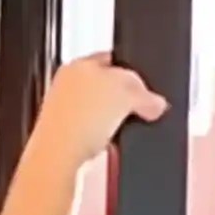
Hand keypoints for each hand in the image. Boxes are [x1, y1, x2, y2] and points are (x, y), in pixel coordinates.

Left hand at [32, 52, 168, 167]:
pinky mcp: (63, 134)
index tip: (145, 88)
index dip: (134, 73)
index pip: (112, 60)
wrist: (59, 153)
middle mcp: (66, 84)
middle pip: (106, 88)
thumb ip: (146, 94)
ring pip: (99, 113)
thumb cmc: (80, 118)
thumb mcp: (128, 95)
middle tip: (137, 110)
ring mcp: (62, 109)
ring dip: (112, 122)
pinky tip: (105, 143)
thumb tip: (155, 102)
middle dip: (124, 100)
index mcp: (77, 64)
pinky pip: (92, 134)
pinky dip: (102, 139)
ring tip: (118, 129)